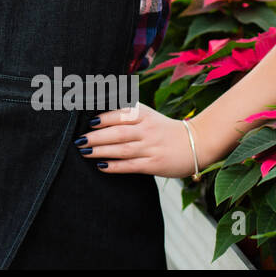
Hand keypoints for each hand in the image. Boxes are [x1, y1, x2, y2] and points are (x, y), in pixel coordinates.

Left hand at [74, 103, 219, 178]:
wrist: (197, 143)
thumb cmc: (164, 128)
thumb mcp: (148, 114)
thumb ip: (127, 110)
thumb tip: (97, 111)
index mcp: (144, 114)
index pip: (120, 114)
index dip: (102, 118)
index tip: (85, 122)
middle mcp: (147, 129)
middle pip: (118, 132)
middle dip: (96, 136)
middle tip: (78, 140)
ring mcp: (151, 147)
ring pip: (123, 149)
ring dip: (101, 151)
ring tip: (84, 151)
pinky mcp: (155, 164)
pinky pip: (132, 165)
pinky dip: (115, 166)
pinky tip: (101, 166)